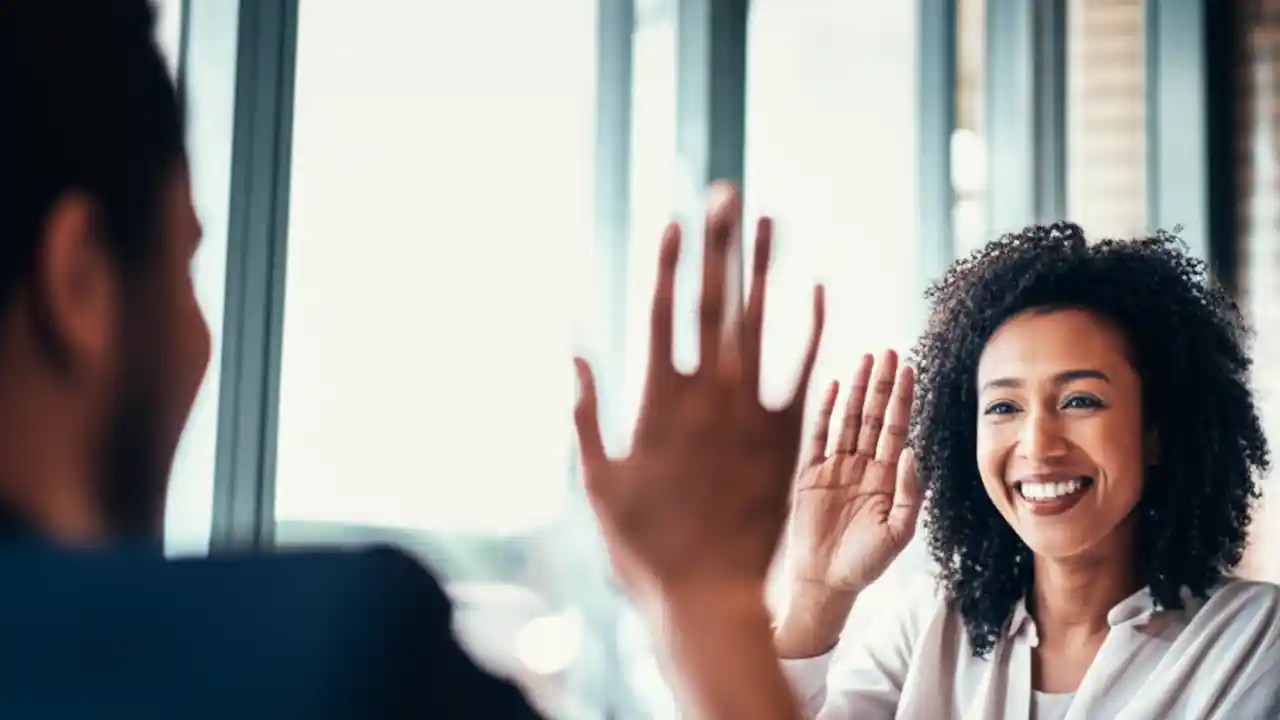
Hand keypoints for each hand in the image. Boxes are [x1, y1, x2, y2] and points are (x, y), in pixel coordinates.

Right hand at [573, 184, 823, 603]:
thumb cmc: (644, 546)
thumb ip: (585, 417)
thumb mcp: (597, 483)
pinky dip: (811, 328)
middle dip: (718, 245)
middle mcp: (707, 395)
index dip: (669, 263)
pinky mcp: (785, 436)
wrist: (709, 595)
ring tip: (769, 222)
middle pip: (712, 303)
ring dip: (763, 269)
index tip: (675, 220)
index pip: (662, 313)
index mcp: (657, 401)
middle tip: (726, 193)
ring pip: (758, 324)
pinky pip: (804, 370)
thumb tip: (575, 356)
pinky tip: (816, 288)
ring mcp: (750, 413)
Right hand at [774, 351, 921, 657]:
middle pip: (874, 416)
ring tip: (865, 359)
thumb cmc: (864, 563)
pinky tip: (832, 386)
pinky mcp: (809, 474)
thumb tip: (914, 452)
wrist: (825, 582)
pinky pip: (818, 436)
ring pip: (848, 419)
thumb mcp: (898, 532)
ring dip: (857, 389)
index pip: (897, 429)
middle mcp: (862, 466)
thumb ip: (909, 493)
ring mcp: (835, 467)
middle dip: (882, 384)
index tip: (909, 370)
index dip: (903, 400)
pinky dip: (824, 411)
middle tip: (889, 352)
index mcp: (886, 478)